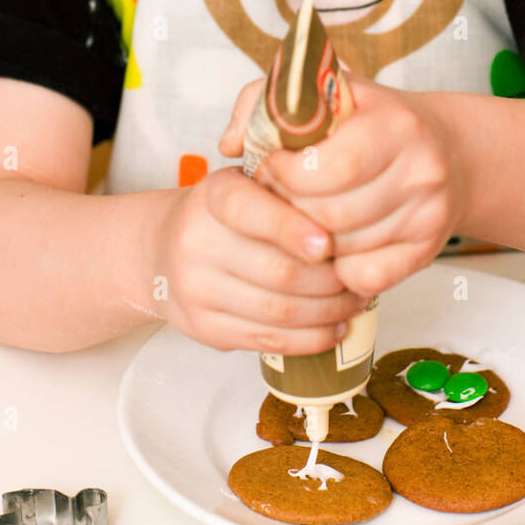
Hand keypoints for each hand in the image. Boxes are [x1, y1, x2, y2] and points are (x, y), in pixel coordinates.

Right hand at [151, 163, 367, 354]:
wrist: (161, 250)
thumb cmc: (225, 215)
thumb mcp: (245, 183)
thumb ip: (285, 186)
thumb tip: (349, 209)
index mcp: (213, 197)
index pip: (250, 211)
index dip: (292, 229)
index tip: (329, 244)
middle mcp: (197, 243)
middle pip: (279, 272)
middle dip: (333, 280)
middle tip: (362, 276)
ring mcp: (198, 291)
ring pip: (279, 312)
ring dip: (330, 312)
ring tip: (356, 302)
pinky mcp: (206, 329)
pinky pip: (269, 341)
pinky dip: (311, 339)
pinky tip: (335, 327)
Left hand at [219, 74, 463, 298]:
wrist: (449, 152)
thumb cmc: (371, 121)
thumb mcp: (324, 93)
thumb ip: (265, 103)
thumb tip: (230, 144)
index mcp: (396, 124)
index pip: (327, 168)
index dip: (284, 174)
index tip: (271, 166)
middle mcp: (422, 170)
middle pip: (330, 215)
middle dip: (291, 208)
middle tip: (280, 196)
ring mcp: (429, 214)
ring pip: (343, 249)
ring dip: (311, 238)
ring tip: (304, 216)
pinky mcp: (428, 251)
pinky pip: (365, 277)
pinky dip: (340, 268)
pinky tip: (334, 243)